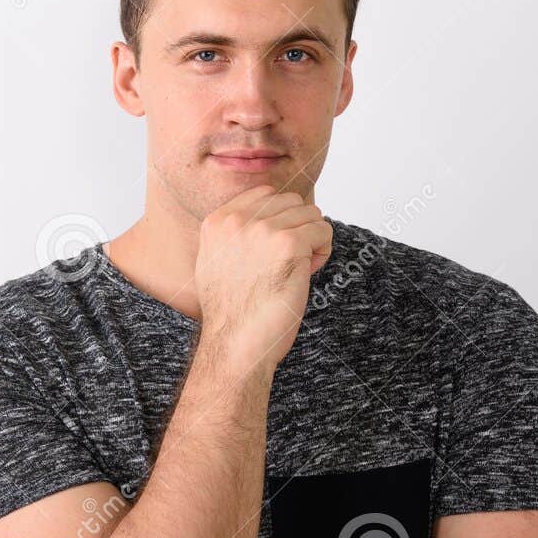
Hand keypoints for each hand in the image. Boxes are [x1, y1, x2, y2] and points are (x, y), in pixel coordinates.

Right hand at [194, 184, 332, 367]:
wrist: (235, 344)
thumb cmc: (231, 313)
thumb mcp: (213, 263)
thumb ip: (231, 235)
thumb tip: (261, 216)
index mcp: (217, 222)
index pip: (265, 193)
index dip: (279, 218)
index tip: (273, 249)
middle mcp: (237, 221)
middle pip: (292, 201)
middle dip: (298, 229)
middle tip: (288, 263)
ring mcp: (262, 230)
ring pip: (311, 214)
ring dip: (312, 240)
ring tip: (297, 269)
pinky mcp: (288, 244)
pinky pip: (324, 231)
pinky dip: (323, 252)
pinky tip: (306, 273)